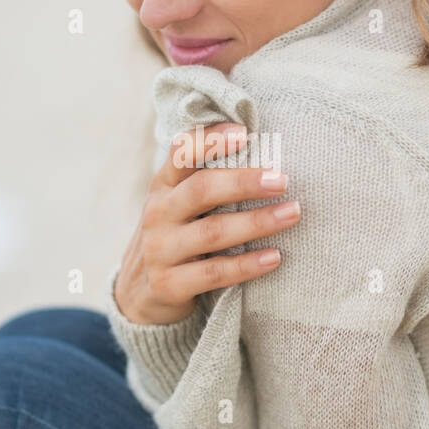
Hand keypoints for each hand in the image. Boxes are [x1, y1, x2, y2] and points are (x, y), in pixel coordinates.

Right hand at [114, 123, 300, 324]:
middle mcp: (159, 213)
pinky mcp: (169, 284)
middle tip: (282, 180)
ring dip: (256, 222)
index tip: (244, 133)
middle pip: (201, 190)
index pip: (181, 152)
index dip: (210, 140)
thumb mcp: (178, 204)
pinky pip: (214, 273)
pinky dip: (246, 265)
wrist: (137, 294)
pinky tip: (274, 257)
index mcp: (164, 185)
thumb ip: (206, 180)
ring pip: (212, 232)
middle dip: (244, 183)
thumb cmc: (175, 236)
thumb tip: (264, 155)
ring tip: (291, 213)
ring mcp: (161, 250)